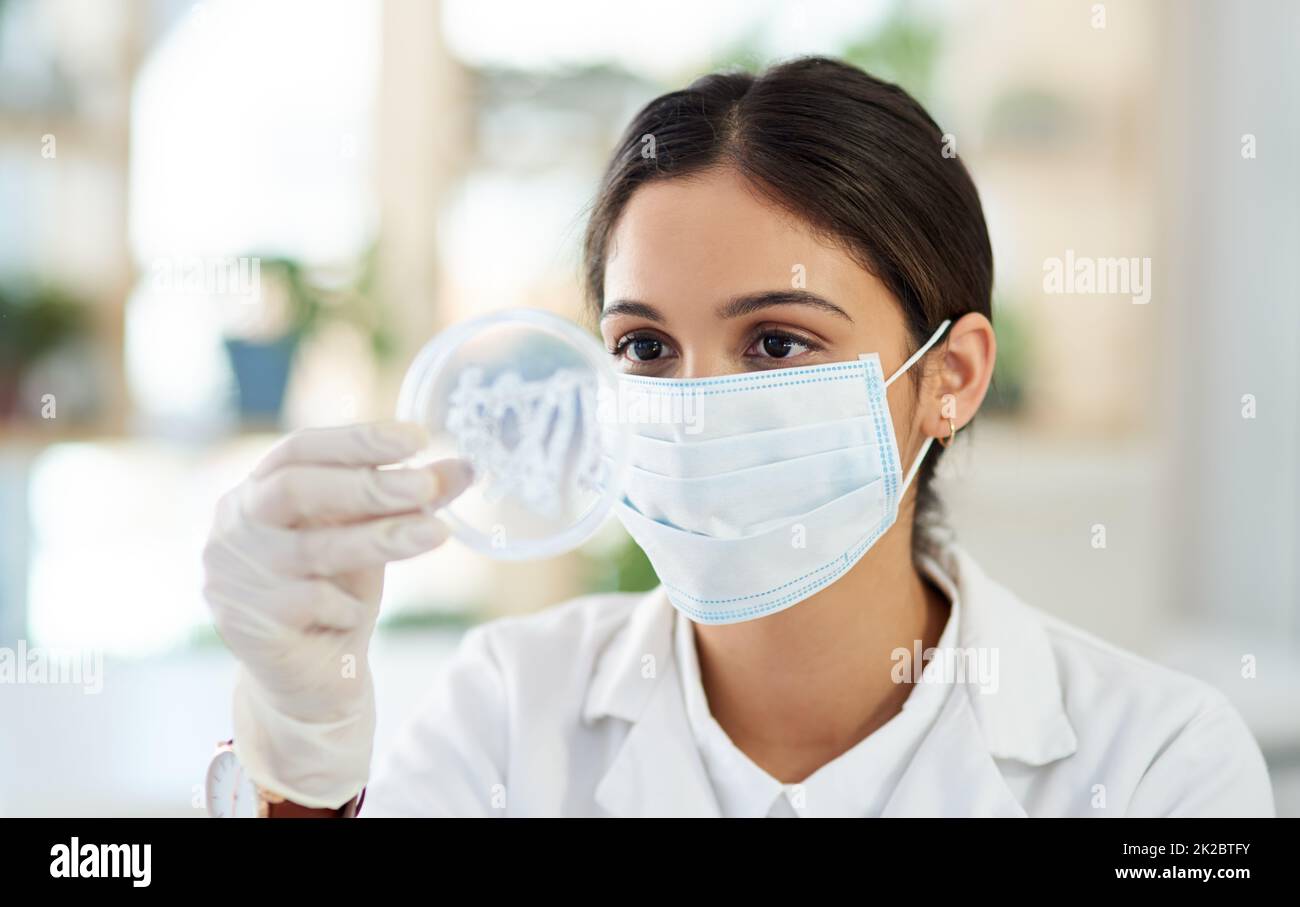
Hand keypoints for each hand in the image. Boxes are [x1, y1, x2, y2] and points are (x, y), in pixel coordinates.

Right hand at [202, 421, 471, 807]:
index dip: (357, 439)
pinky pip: (311, 602)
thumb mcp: (374, 538)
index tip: (417, 436)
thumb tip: (465, 467)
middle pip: (295, 489)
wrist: (309, 681)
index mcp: (257, 491)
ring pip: (312, 548)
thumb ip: (410, 501)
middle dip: (368, 485)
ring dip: (381, 538)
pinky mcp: (247, 623)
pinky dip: (346, 604)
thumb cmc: (336, 593)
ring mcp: (234, 575)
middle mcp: (234, 526)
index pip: (301, 449)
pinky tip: (356, 614)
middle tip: (427, 484)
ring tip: (436, 535)